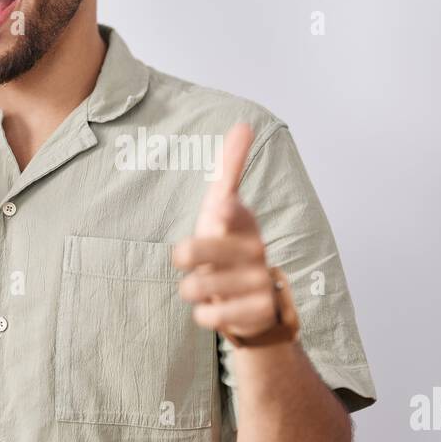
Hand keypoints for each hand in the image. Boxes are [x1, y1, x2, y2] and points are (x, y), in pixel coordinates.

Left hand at [173, 122, 279, 341]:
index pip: (231, 212)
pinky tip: (213, 308)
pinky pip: (209, 316)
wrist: (257, 296)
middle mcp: (255, 250)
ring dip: (191, 288)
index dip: (223, 212)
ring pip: (198, 287)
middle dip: (187, 255)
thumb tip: (244, 124)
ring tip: (199, 285)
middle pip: (202, 251)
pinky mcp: (256, 312)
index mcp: (244, 221)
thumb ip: (230, 167)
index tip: (217, 210)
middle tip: (183, 257)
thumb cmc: (229, 241)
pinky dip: (204, 315)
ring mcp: (257, 282)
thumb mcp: (225, 204)